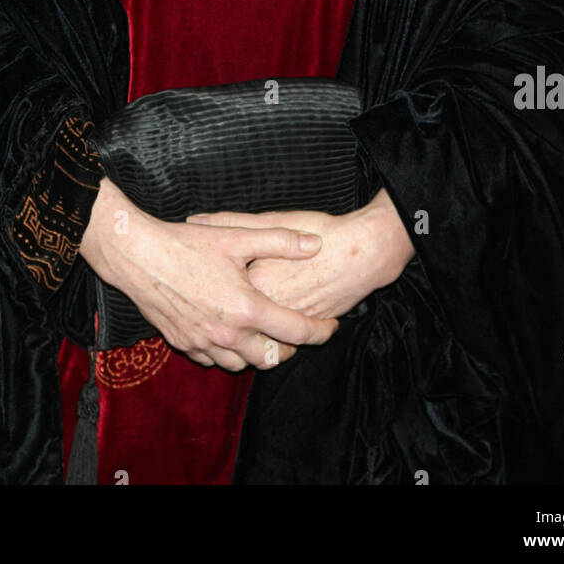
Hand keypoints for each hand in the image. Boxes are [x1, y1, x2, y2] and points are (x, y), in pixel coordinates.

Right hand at [78, 177, 338, 371]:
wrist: (138, 256)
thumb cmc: (188, 244)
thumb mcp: (238, 236)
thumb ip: (281, 241)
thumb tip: (315, 243)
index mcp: (246, 308)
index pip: (295, 331)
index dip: (320, 331)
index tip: (332, 326)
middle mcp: (226, 333)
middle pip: (270, 358)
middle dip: (289, 350)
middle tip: (296, 333)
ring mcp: (203, 342)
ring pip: (241, 365)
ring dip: (258, 355)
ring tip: (265, 335)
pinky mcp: (183, 343)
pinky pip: (213, 361)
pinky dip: (228, 354)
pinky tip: (230, 335)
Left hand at [186, 191, 415, 320]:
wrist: (366, 252)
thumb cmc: (321, 232)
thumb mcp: (272, 222)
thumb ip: (232, 222)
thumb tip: (196, 217)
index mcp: (254, 290)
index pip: (218, 299)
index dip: (208, 289)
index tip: (202, 280)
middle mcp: (271, 315)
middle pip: (233, 332)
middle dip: (220, 323)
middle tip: (214, 305)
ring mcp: (290, 326)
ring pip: (256, 345)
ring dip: (243, 339)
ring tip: (236, 319)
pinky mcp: (309, 330)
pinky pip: (283, 342)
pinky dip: (273, 334)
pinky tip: (270, 318)